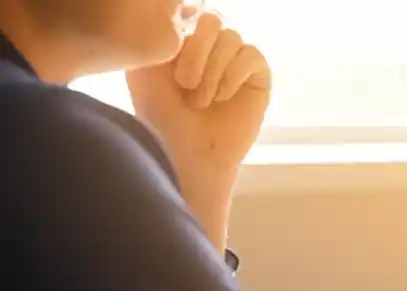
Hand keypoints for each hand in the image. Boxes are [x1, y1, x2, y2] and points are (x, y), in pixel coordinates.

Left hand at [126, 10, 270, 250]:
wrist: (187, 153)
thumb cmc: (161, 115)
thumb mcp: (143, 68)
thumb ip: (154, 34)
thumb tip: (183, 8)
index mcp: (185, 37)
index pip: (190, 9)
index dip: (180, 31)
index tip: (167, 65)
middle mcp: (213, 45)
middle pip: (212, 18)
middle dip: (195, 50)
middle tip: (182, 83)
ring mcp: (237, 59)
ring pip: (231, 37)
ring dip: (211, 69)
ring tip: (199, 99)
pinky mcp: (258, 76)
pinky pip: (251, 56)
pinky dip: (232, 76)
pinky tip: (220, 98)